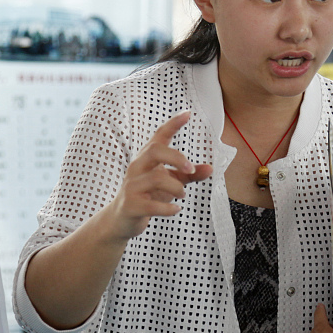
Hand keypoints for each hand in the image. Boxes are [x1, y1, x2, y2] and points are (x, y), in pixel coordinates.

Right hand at [105, 111, 212, 240]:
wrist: (121, 219)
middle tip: (190, 170)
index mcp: (147, 158)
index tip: (188, 114)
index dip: (173, 124)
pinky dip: (167, 208)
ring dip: (176, 187)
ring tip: (182, 194)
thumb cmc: (148, 195)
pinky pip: (151, 205)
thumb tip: (211, 168)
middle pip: (155, 151)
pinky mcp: (131, 205)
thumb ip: (189, 175)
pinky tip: (176, 209)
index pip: (159, 136)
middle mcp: (137, 168)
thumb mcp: (170, 182)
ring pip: (156, 178)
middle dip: (177, 158)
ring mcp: (132, 186)